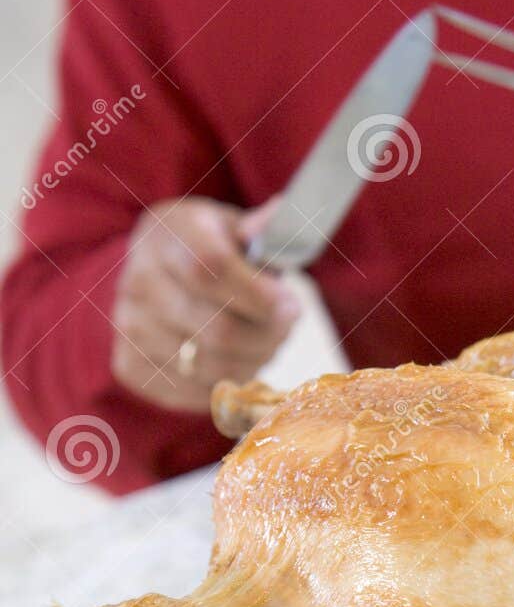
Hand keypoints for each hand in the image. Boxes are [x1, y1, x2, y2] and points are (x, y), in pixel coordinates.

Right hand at [111, 198, 299, 412]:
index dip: (259, 296)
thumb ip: (260, 230)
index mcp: (166, 235)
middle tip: (286, 328)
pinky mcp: (130, 366)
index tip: (292, 307)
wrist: (151, 278)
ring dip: (254, 361)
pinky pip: (195, 391)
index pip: (211, 269)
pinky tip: (237, 360)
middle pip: (217, 329)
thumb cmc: (204, 249)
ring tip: (266, 342)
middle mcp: (138, 280)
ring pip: (211, 366)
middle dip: (267, 336)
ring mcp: (129, 326)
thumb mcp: (231, 229)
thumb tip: (283, 214)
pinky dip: (228, 382)